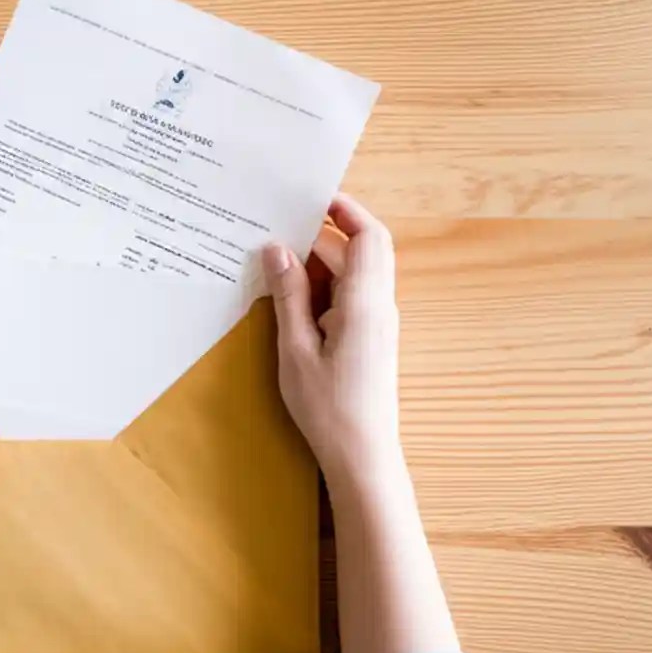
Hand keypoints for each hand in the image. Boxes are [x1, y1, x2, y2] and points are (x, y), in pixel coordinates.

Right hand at [263, 194, 401, 484]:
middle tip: (273, 228)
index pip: (367, 235)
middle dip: (319, 234)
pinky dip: (321, 287)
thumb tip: (276, 248)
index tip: (310, 195)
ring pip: (352, 274)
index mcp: (365, 302)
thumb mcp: (296, 350)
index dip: (344, 208)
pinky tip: (289, 297)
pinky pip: (348, 296)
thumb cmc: (328, 408)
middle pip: (358, 250)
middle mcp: (379, 306)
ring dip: (317, 263)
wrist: (363, 457)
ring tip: (273, 263)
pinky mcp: (369, 338)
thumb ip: (288, 295)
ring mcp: (377, 323)